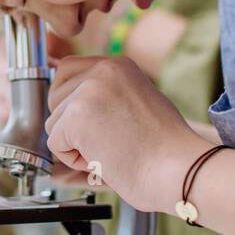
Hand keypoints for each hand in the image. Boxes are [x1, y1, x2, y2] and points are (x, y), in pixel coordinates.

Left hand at [45, 56, 209, 210]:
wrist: (179, 170)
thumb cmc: (163, 150)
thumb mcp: (134, 104)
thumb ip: (104, 94)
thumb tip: (67, 98)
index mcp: (118, 64)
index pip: (67, 72)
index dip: (74, 105)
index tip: (100, 124)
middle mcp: (103, 69)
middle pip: (55, 96)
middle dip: (72, 125)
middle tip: (110, 139)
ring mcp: (89, 90)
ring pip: (54, 123)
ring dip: (76, 144)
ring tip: (112, 149)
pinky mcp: (77, 115)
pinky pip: (55, 144)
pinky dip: (75, 160)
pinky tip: (105, 158)